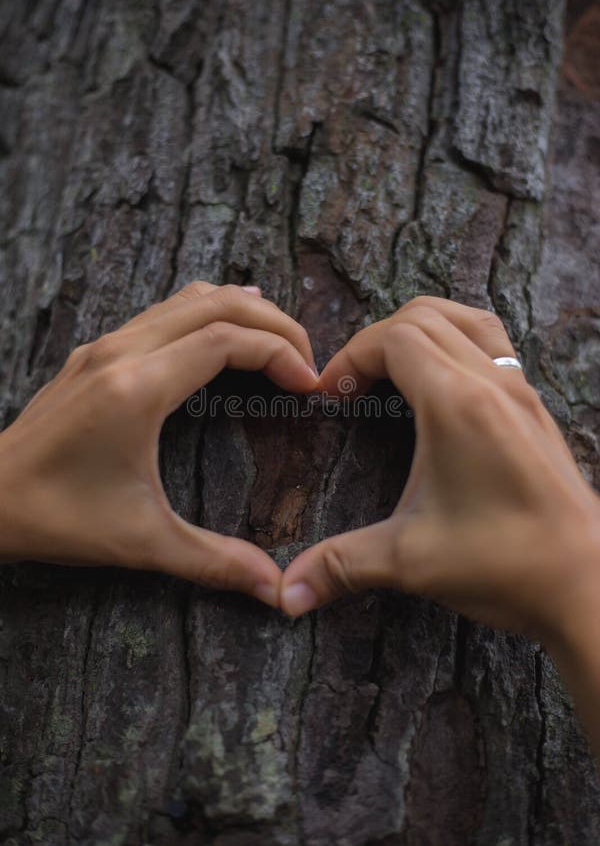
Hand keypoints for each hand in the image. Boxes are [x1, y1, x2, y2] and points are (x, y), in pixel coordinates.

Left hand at [0, 282, 317, 606]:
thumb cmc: (56, 518)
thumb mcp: (142, 542)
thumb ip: (215, 562)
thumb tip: (276, 591)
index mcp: (137, 388)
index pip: (227, 339)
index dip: (280, 354)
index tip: (310, 385)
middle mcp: (122, 352)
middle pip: (217, 303)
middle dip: (274, 324)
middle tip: (308, 358)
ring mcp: (105, 346)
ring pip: (189, 297)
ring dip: (242, 310)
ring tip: (279, 341)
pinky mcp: (96, 353)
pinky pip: (164, 311)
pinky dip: (207, 312)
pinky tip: (223, 331)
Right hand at [281, 297, 599, 646]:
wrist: (586, 584)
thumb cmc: (507, 565)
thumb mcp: (411, 561)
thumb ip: (341, 565)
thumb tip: (287, 593)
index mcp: (457, 404)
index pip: (393, 338)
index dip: (350, 356)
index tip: (328, 394)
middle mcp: (492, 383)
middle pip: (423, 316)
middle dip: (375, 340)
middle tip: (352, 386)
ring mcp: (519, 391)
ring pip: (464, 318)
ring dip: (420, 327)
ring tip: (391, 367)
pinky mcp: (534, 407)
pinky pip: (494, 343)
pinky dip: (457, 340)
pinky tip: (442, 383)